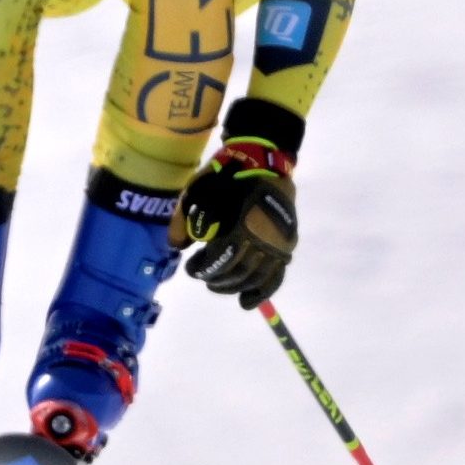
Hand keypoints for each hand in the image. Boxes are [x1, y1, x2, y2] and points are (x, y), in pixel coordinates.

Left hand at [172, 136, 298, 303]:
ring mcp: (277, 244)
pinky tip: (246, 303)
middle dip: (217, 279)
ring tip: (221, 285)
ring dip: (235, 287)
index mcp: (239, 225)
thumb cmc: (226, 176)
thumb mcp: (196, 191)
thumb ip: (183, 220)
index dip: (203, 269)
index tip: (192, 267)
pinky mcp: (286, 245)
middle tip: (205, 277)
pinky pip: (276, 277)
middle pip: (238, 272)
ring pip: (256, 278)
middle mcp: (262, 238)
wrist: (263, 162)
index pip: (220, 261)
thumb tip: (177, 246)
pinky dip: (261, 292)